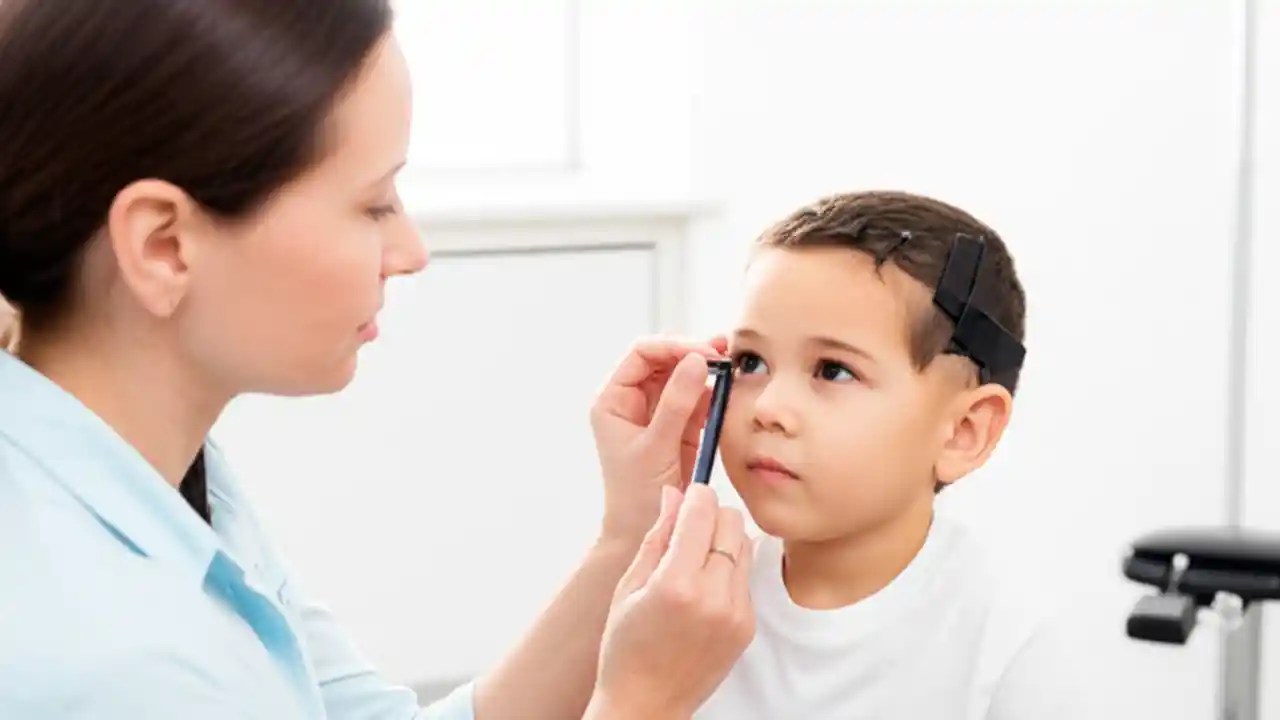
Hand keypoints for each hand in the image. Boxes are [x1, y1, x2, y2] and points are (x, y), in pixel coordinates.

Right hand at [587, 484, 754, 719]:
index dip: (695, 495)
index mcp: (676, 584)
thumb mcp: (629, 586)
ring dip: (723, 541)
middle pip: (732, 522)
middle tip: (688, 528)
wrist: (646, 705)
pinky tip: (704, 587)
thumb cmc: (625, 648)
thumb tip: (673, 494)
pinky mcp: (747, 627)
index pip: (702, 512)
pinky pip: (746, 577)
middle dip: (711, 515)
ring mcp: (736, 614)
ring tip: (693, 560)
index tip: (687, 494)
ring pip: (745, 546)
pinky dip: (729, 570)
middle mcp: (713, 597)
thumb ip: (656, 536)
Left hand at [591, 336, 727, 544]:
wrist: (643, 533)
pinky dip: (715, 393)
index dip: (673, 347)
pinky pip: (698, 399)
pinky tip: (731, 389)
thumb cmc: (636, 496)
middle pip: (665, 359)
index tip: (704, 354)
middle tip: (724, 354)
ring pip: (684, 376)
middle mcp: (633, 401)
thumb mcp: (656, 447)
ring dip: (707, 371)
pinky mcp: (681, 427)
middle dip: (693, 354)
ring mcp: (658, 413)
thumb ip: (676, 404)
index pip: (642, 355)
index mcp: (613, 400)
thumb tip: (697, 361)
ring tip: (732, 366)